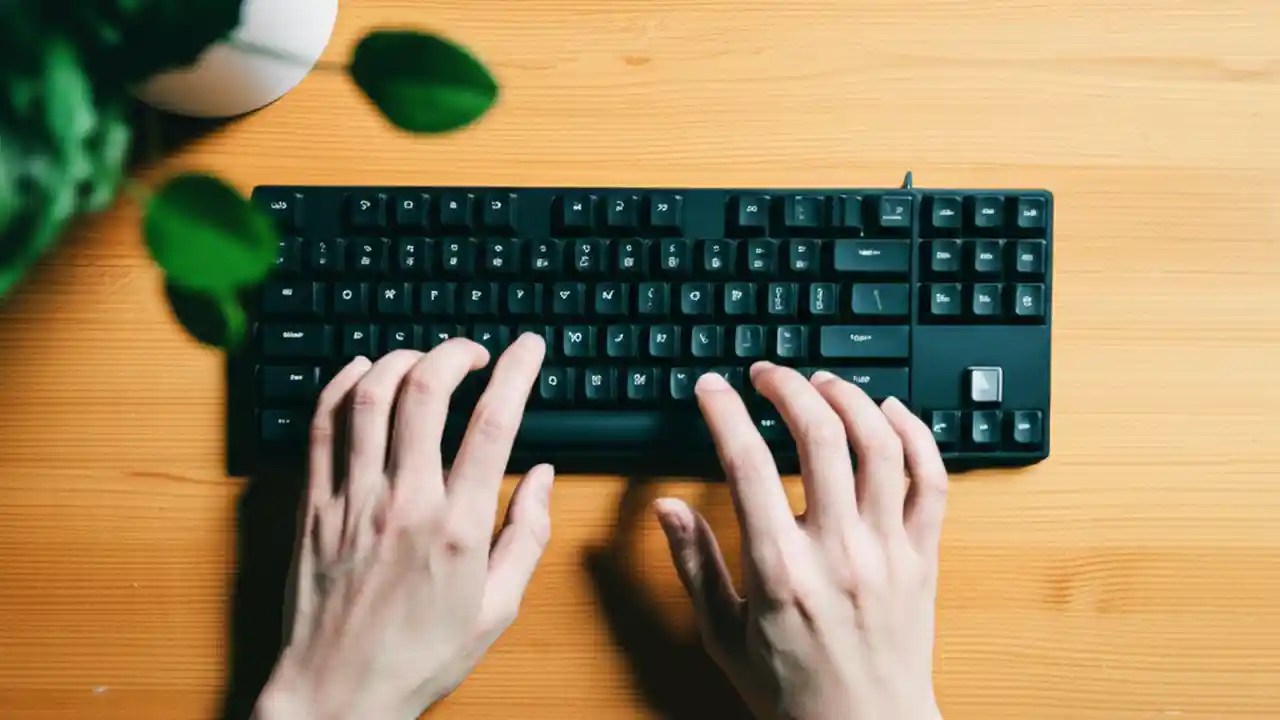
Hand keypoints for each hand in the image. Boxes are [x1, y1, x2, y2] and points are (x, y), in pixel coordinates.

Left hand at [254, 336, 553, 719]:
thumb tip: (545, 477)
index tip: (528, 349)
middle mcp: (404, 503)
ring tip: (423, 360)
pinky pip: (321, 426)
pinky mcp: (312, 507)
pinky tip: (361, 372)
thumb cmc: (419, 658)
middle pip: (426, 392)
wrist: (336, 696)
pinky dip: (340, 385)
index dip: (516, 373)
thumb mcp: (498, 608)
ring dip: (401, 360)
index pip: (493, 425)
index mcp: (457, 529)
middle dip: (456, 353)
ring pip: (370, 397)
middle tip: (474, 354)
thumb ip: (528, 536)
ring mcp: (351, 501)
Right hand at [654, 362, 946, 719]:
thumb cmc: (792, 691)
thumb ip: (694, 565)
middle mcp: (839, 552)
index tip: (712, 388)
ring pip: (880, 445)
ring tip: (821, 382)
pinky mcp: (924, 557)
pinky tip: (889, 411)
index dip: (725, 412)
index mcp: (780, 571)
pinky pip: (933, 480)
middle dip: (788, 387)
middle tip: (766, 374)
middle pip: (820, 437)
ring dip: (849, 398)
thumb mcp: (723, 635)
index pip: (746, 464)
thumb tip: (666, 507)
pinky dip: (916, 434)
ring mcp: (889, 551)